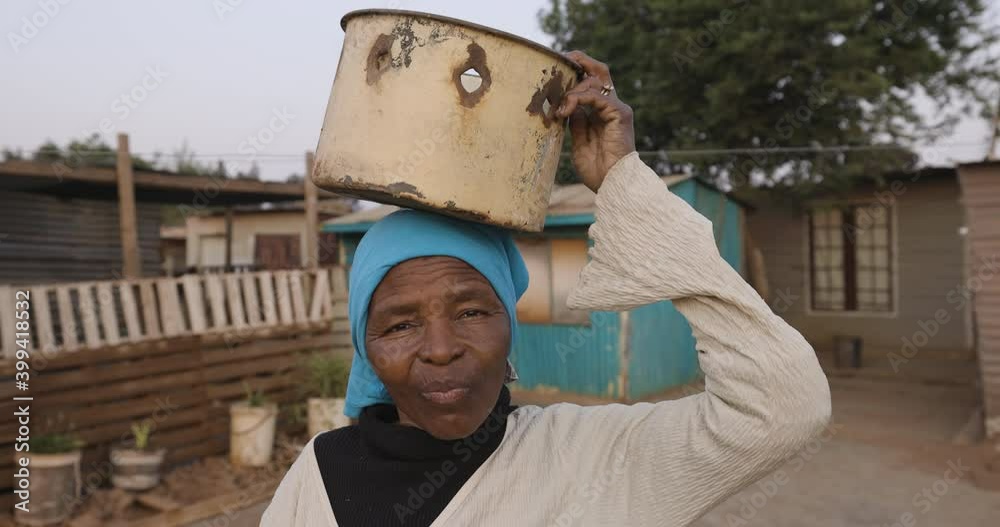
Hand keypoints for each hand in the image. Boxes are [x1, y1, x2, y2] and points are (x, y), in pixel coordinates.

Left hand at [556, 50, 636, 192]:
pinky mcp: (620, 113)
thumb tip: (565, 104)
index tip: (555, 70)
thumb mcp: (579, 141)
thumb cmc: (597, 169)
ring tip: (560, 106)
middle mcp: (611, 106)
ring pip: (595, 79)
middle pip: (598, 71)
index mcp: (602, 112)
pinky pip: (597, 96)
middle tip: (559, 60)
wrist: (613, 184)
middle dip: (579, 60)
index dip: (576, 71)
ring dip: (572, 88)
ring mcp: (617, 108)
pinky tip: (567, 109)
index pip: (591, 81)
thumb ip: (576, 121)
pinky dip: (578, 98)